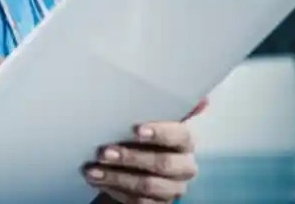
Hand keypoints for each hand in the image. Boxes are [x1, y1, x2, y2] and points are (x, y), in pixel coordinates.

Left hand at [83, 99, 206, 202]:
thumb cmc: (139, 138)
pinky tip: (97, 180)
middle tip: (104, 151)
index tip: (136, 130)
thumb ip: (160, 108)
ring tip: (93, 169)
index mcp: (184, 141)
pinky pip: (138, 201)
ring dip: (117, 177)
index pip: (180, 135)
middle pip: (163, 164)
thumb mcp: (146, 121)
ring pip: (148, 185)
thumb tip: (201, 100)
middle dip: (131, 157)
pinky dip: (115, 190)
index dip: (160, 133)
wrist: (133, 168)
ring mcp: (172, 188)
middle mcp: (184, 166)